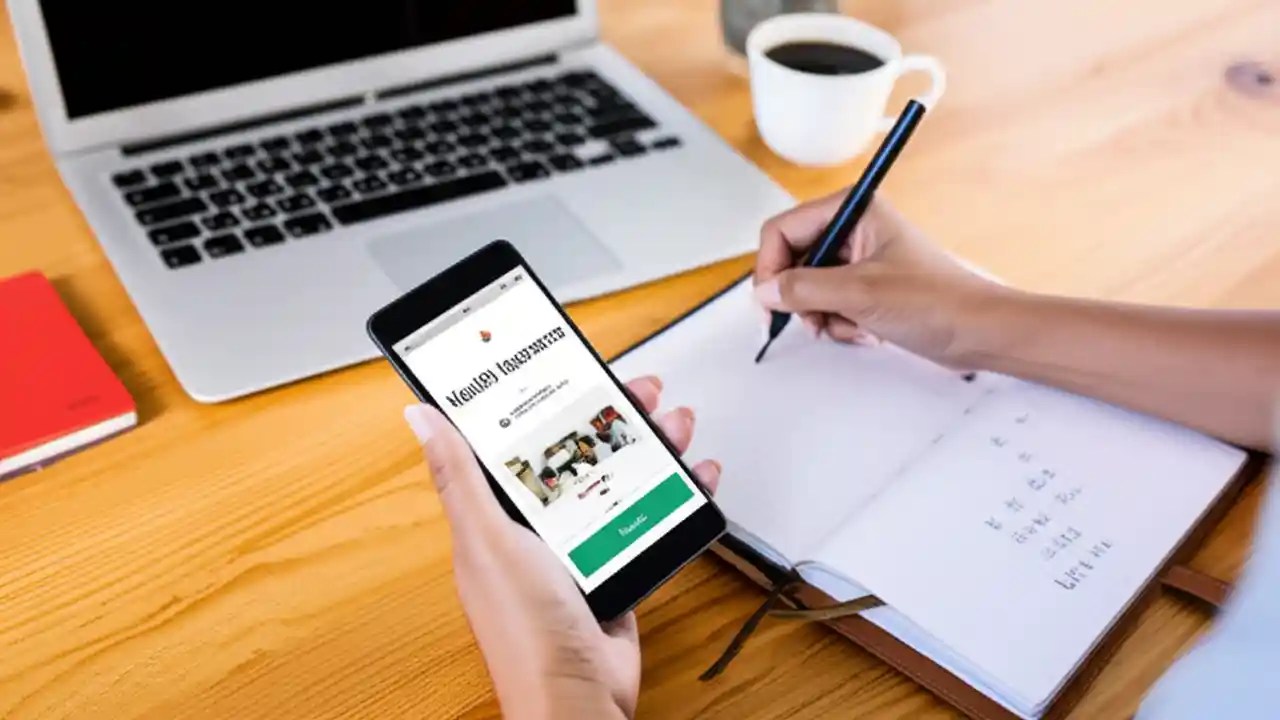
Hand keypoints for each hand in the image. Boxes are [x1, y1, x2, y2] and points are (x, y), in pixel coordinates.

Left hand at [403, 377, 720, 719]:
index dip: (544, 401)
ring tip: (676, 423)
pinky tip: (697, 475)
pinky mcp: (616, 569)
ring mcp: (579, 549)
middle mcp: (536, 529)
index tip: (568, 366)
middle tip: (643, 390)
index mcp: (494, 517)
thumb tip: (419, 415)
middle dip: (612, 417)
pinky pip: (646, 519)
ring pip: (617, 480)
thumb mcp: (488, 539)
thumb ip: (460, 476)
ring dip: (650, 448)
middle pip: (577, 454)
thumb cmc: (525, 629)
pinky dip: (674, 495)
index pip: (517, 442)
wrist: (579, 699)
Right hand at [753, 193, 1003, 366]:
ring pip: (807, 286)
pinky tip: (865, 330)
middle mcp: (853, 228)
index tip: (771, 302)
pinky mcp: (865, 286)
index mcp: (853, 209)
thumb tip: (765, 292)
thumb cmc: (936, 301)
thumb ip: (804, 288)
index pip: (783, 229)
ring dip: (821, 314)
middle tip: (813, 321)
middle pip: (792, 259)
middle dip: (800, 297)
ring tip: (850, 326)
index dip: (770, 267)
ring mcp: (858, 259)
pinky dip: (838, 321)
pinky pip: (827, 303)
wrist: (978, 332)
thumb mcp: (860, 292)